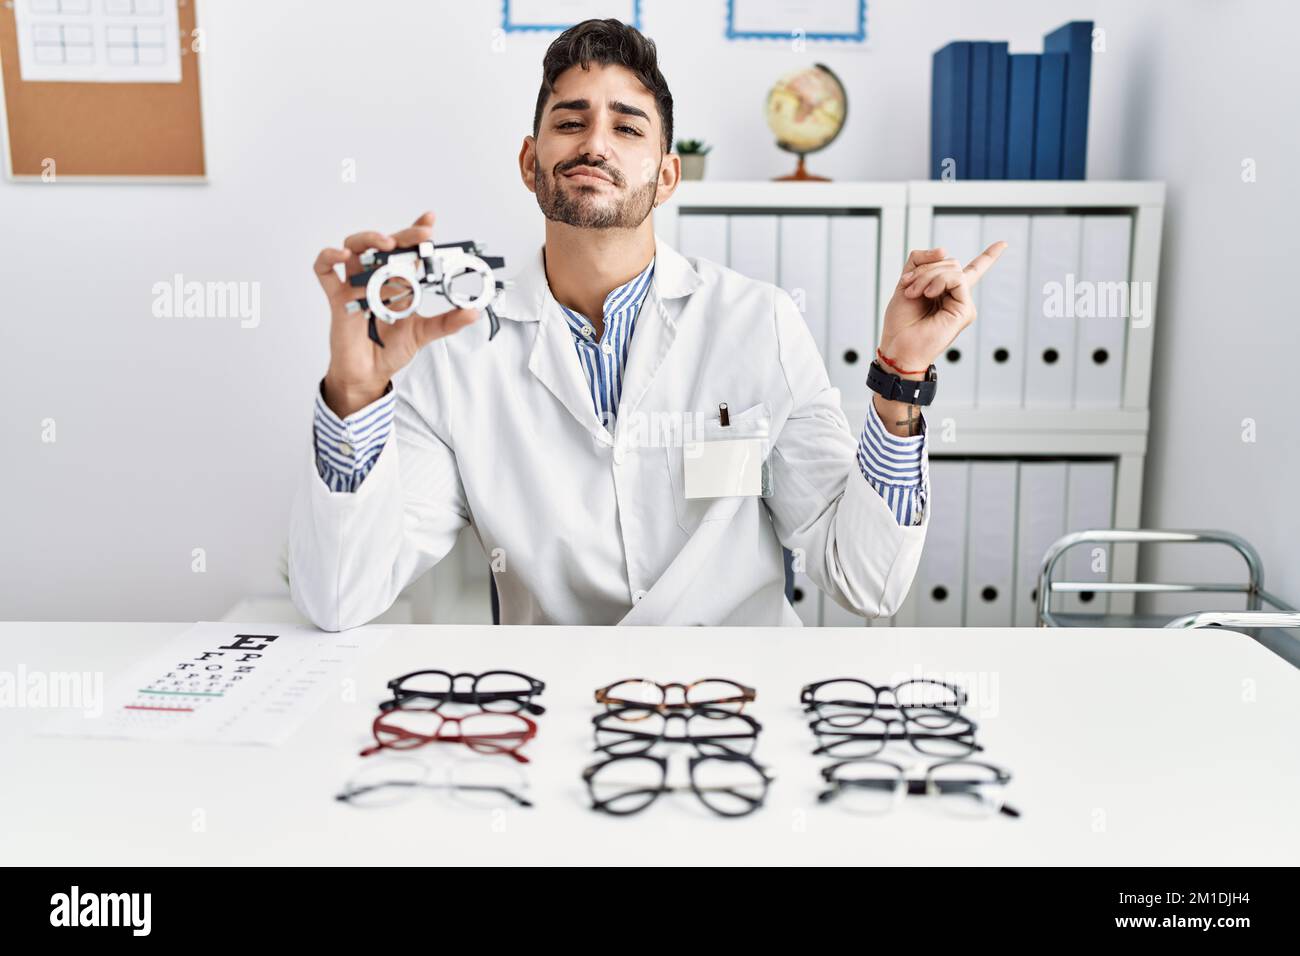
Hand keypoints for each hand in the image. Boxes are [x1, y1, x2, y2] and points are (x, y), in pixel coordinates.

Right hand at [314, 211, 479, 416]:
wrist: (369, 373)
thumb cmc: (391, 350)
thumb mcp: (425, 333)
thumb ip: (448, 322)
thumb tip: (474, 312)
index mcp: (399, 282)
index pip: (408, 250)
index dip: (416, 232)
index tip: (430, 221)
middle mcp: (377, 279)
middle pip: (385, 244)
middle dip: (404, 235)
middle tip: (421, 235)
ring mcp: (356, 285)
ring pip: (354, 247)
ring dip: (369, 239)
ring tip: (387, 243)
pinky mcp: (337, 298)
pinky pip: (324, 271)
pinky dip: (328, 258)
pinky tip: (342, 256)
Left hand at [877, 242, 1007, 376]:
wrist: (899, 346)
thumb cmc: (900, 321)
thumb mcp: (905, 282)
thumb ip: (920, 261)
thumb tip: (944, 250)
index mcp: (945, 291)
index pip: (970, 271)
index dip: (987, 257)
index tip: (1003, 244)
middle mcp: (957, 297)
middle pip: (950, 262)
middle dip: (925, 269)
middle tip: (908, 286)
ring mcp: (963, 303)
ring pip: (953, 268)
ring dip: (928, 276)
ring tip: (914, 293)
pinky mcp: (966, 311)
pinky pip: (957, 279)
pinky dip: (939, 281)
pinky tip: (928, 294)